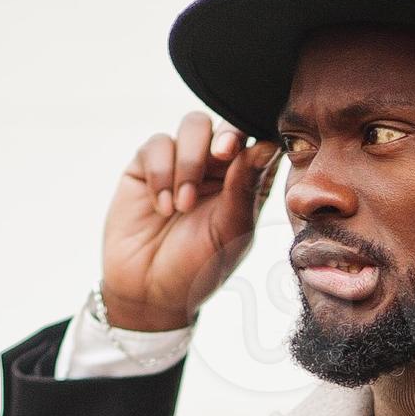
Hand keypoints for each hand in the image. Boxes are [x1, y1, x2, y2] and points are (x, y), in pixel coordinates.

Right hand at [100, 113, 277, 333]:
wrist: (148, 292)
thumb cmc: (199, 268)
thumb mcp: (230, 232)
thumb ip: (245, 188)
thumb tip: (267, 145)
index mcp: (246, 181)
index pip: (259, 140)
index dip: (256, 135)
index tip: (249, 150)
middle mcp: (217, 167)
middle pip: (226, 122)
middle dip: (225, 134)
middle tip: (222, 154)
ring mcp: (181, 163)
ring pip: (193, 125)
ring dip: (190, 161)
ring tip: (184, 205)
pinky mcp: (147, 166)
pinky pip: (157, 145)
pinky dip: (161, 174)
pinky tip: (162, 208)